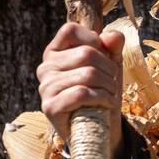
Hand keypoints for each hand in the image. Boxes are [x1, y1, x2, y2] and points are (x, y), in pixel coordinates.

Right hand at [37, 22, 124, 156]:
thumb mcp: (111, 63)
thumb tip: (112, 36)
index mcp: (55, 52)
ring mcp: (45, 87)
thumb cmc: (102, 90)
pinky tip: (106, 104)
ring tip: (110, 94)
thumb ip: (113, 45)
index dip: (94, 39)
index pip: (70, 30)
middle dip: (109, 68)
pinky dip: (102, 99)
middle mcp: (45, 67)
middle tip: (113, 82)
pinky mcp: (50, 107)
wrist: (100, 127)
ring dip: (109, 86)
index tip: (104, 56)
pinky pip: (82, 94)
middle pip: (86, 53)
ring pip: (88, 74)